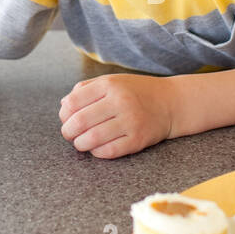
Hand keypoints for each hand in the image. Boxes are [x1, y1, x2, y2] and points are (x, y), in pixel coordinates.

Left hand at [59, 73, 176, 157]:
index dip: (64, 115)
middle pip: (79, 122)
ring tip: (81, 142)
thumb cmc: (136, 92)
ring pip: (91, 139)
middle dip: (68, 132)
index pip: (73, 102)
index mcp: (109, 85)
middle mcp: (120, 101)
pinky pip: (108, 151)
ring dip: (80, 144)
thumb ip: (85, 89)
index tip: (66, 119)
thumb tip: (63, 106)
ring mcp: (130, 121)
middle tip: (69, 134)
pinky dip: (96, 152)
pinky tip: (97, 147)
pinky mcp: (138, 139)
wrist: (171, 102)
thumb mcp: (112, 81)